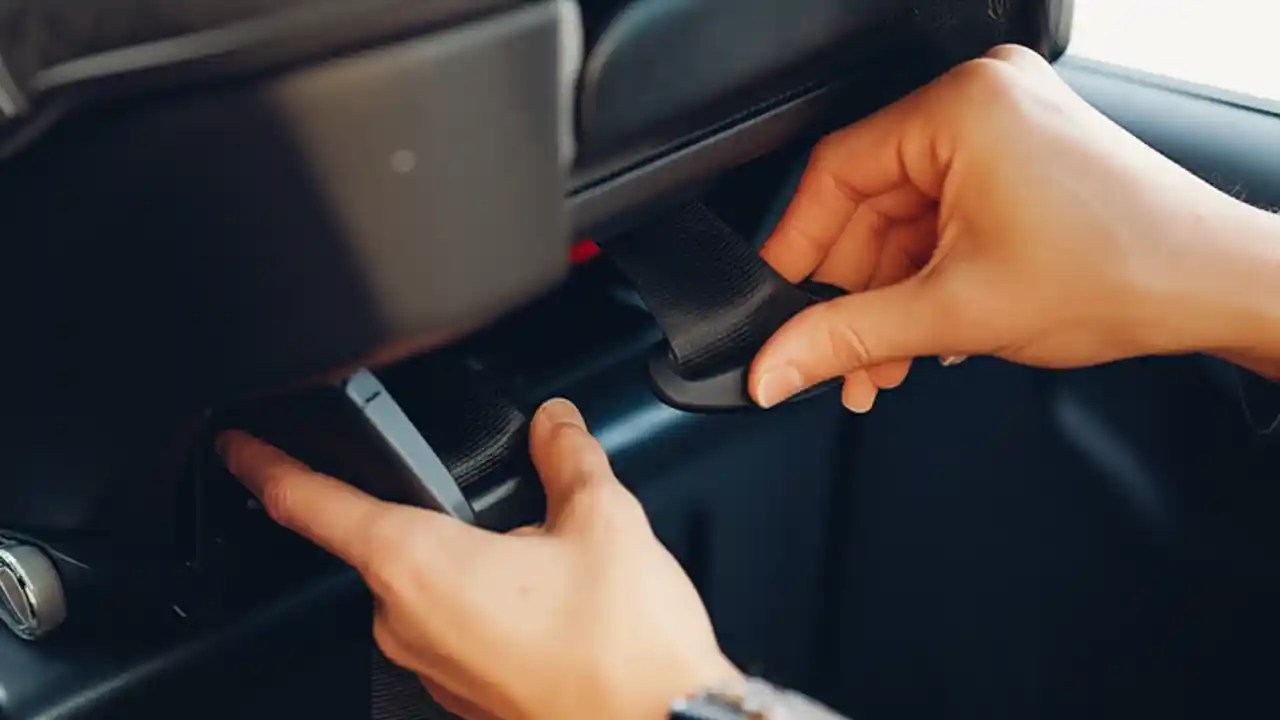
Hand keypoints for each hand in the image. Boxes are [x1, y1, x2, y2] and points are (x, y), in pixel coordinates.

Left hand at [218, 399, 739, 719]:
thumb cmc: (623, 652)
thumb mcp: (604, 522)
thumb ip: (567, 458)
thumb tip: (554, 424)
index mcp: (420, 566)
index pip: (313, 504)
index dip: (266, 467)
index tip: (236, 448)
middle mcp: (407, 622)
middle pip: (393, 539)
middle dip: (444, 513)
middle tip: (516, 512)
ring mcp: (431, 665)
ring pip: (431, 584)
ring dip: (473, 561)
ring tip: (553, 569)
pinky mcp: (461, 693)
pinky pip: (455, 626)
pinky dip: (489, 604)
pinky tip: (553, 608)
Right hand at [751, 44, 1279, 410]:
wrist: (1216, 286)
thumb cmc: (1120, 273)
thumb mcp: (954, 313)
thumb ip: (847, 338)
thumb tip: (774, 365)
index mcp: (959, 109)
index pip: (835, 171)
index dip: (799, 247)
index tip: (777, 302)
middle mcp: (981, 100)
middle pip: (871, 202)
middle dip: (856, 292)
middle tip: (840, 358)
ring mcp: (1006, 125)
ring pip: (908, 217)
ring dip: (892, 295)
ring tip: (890, 362)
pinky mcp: (1024, 155)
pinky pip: (945, 213)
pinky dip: (929, 273)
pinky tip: (928, 331)